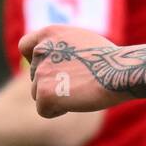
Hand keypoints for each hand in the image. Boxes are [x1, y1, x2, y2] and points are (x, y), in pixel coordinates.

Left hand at [18, 25, 135, 117]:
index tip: (47, 67)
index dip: (35, 59)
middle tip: (79, 81)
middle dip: (52, 82)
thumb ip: (62, 48)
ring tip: (81, 90)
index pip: (25, 46)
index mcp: (49, 34)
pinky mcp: (44, 93)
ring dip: (56, 97)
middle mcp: (41, 50)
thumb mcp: (82, 41)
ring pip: (38, 94)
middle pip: (35, 75)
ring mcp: (40, 72)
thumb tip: (51, 63)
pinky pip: (44, 110)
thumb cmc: (109, 60)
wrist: (119, 72)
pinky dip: (59, 111)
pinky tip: (77, 100)